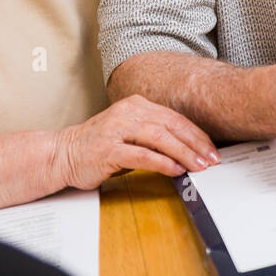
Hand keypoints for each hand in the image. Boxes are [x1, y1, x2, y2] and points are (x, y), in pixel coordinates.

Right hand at [54, 95, 218, 189]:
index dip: (196, 134)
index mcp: (135, 104)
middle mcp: (127, 112)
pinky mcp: (108, 149)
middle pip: (171, 125)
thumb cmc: (98, 146)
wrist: (63, 154)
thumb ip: (154, 136)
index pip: (174, 117)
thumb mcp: (129, 133)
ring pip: (159, 137)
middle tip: (212, 159)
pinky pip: (141, 154)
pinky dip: (162, 162)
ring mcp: (116, 129)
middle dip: (195, 144)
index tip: (212, 150)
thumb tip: (188, 150)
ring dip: (183, 152)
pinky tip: (175, 170)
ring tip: (198, 166)